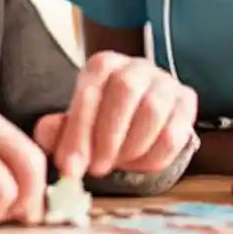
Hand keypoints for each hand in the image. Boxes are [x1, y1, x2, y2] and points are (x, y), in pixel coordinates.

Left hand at [34, 51, 197, 177]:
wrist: (137, 112)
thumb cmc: (100, 118)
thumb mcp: (76, 121)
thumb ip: (57, 129)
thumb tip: (46, 134)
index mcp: (103, 64)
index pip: (90, 91)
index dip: (78, 133)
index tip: (71, 167)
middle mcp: (136, 65)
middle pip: (125, 91)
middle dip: (108, 137)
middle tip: (97, 169)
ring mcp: (165, 81)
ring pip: (153, 110)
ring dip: (132, 147)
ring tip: (118, 164)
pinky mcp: (186, 101)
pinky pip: (176, 132)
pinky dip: (155, 157)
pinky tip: (139, 165)